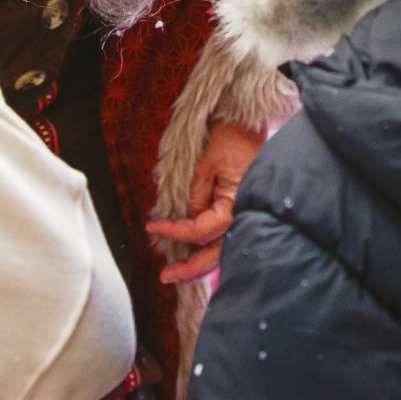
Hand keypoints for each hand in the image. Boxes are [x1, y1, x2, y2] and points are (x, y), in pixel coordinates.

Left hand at [145, 119, 266, 285]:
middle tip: (166, 276)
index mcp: (236, 205)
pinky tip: (196, 256)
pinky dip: (211, 250)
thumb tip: (185, 222)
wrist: (248, 124)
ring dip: (200, 264)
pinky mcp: (243, 212)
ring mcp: (246, 216)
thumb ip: (194, 197)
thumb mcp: (204, 165)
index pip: (201, 230)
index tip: (152, 226)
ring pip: (223, 251)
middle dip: (190, 268)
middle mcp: (245, 216)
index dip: (175, 231)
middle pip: (216, 254)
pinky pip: (227, 239)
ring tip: (178, 274)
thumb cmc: (228, 139)